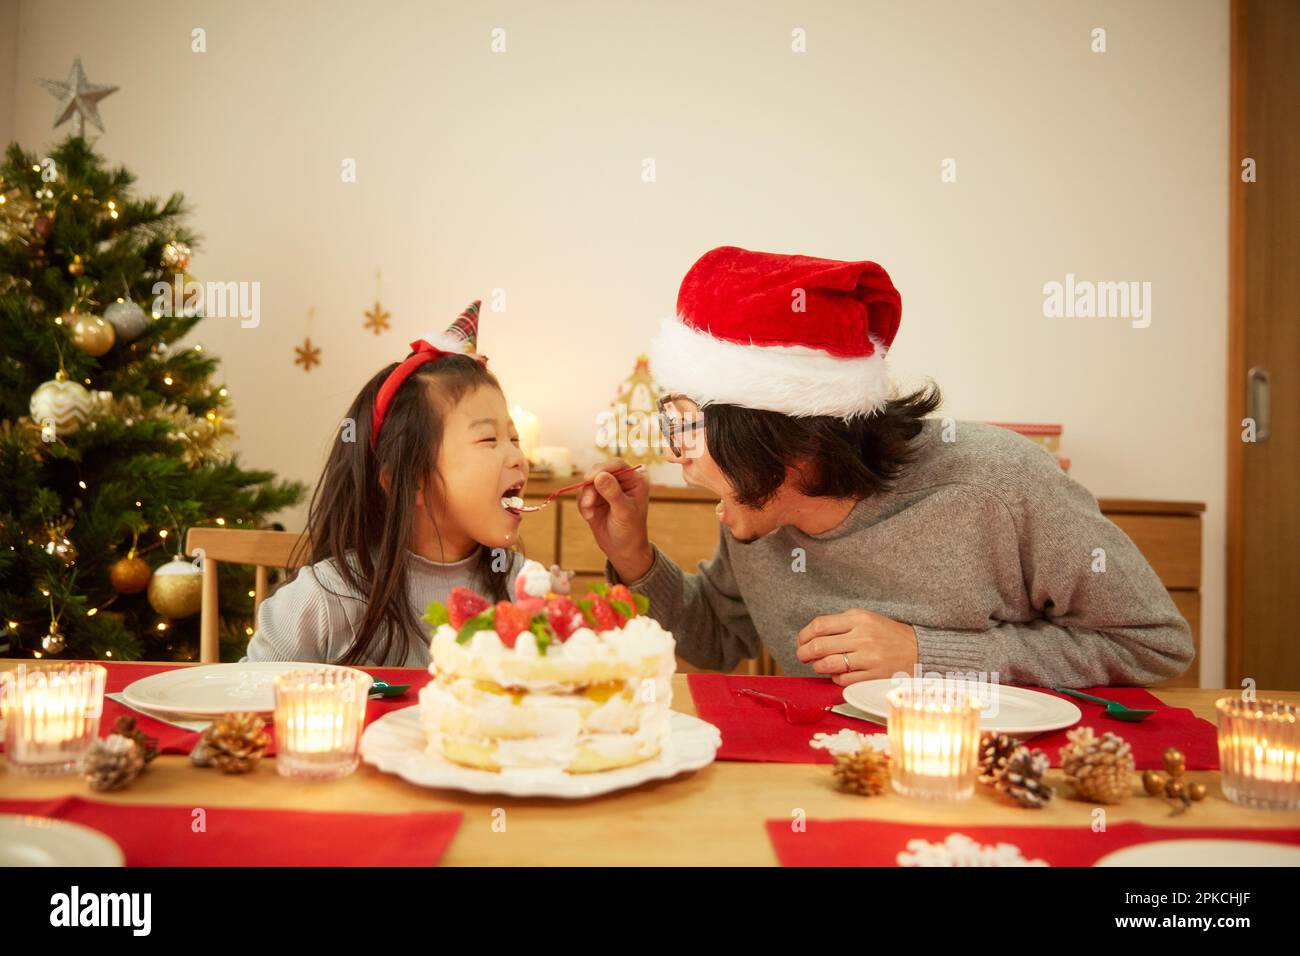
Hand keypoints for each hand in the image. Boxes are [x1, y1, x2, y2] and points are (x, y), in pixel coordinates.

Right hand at [576, 458, 652, 581]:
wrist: (622, 549)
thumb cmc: (630, 530)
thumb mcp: (624, 512)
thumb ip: (613, 494)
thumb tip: (600, 476)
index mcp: (636, 479)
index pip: (617, 465)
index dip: (602, 468)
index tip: (589, 478)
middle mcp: (622, 480)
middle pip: (599, 471)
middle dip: (590, 487)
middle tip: (588, 503)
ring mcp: (607, 488)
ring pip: (588, 483)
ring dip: (586, 498)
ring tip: (590, 515)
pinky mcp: (595, 497)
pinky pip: (582, 494)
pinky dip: (583, 505)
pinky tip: (590, 517)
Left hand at [796, 609, 918, 684]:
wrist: (919, 649)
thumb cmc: (887, 634)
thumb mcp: (866, 619)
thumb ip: (841, 624)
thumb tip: (811, 636)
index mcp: (859, 618)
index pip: (819, 625)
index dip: (803, 636)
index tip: (801, 642)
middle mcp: (862, 636)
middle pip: (819, 646)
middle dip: (804, 653)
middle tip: (802, 656)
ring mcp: (868, 657)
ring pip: (828, 664)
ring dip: (818, 667)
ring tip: (819, 665)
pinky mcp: (873, 675)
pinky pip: (843, 679)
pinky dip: (835, 678)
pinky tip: (838, 673)